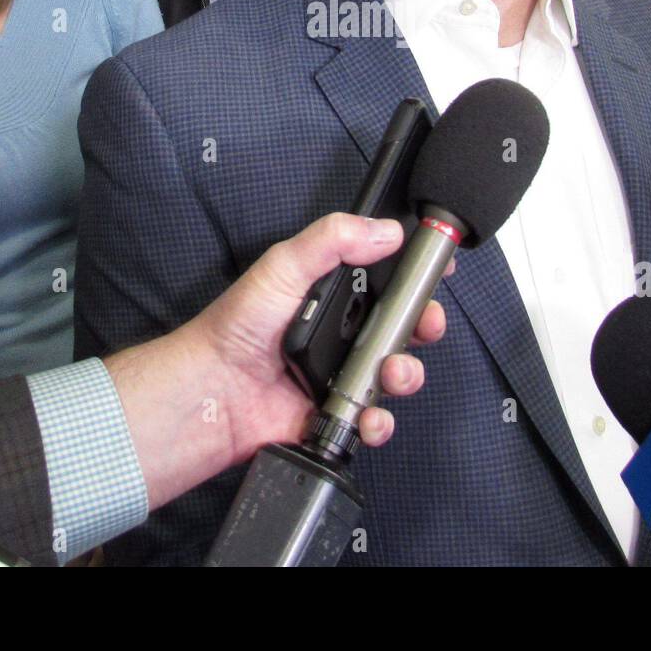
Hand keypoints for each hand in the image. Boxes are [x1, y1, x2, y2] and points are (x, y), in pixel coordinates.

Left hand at [106, 213, 449, 509]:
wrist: (213, 390)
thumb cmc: (238, 325)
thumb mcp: (284, 265)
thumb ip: (334, 239)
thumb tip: (385, 229)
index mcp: (335, 293)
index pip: (389, 280)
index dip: (417, 277)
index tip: (438, 271)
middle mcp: (344, 333)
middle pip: (405, 327)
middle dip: (425, 325)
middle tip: (426, 323)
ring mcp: (343, 375)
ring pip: (398, 373)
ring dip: (407, 373)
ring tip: (391, 372)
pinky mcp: (338, 414)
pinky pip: (375, 420)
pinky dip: (381, 421)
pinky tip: (369, 413)